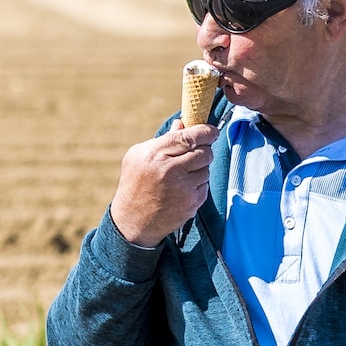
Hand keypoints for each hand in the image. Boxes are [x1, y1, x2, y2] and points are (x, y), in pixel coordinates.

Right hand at [109, 123, 215, 248]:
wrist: (133, 221)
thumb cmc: (134, 183)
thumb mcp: (138, 156)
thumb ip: (162, 139)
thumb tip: (182, 123)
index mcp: (155, 154)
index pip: (189, 137)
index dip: (206, 131)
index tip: (212, 131)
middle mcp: (169, 170)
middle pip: (204, 152)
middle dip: (204, 150)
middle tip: (197, 152)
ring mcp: (182, 188)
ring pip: (206, 169)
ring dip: (200, 169)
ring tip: (183, 174)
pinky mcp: (191, 203)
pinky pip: (205, 185)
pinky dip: (198, 184)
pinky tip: (183, 188)